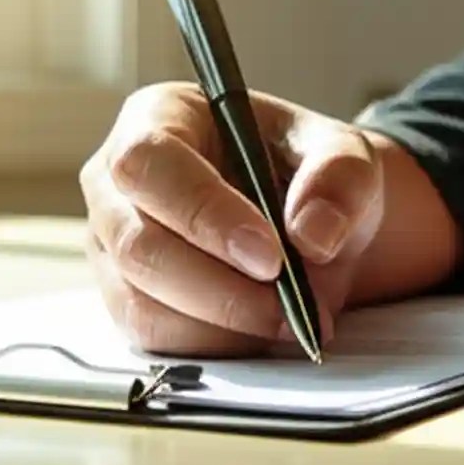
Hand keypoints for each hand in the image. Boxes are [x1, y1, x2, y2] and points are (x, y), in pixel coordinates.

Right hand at [79, 82, 384, 356]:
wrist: (318, 224)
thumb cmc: (314, 173)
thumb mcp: (347, 155)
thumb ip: (339, 179)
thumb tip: (313, 234)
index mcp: (159, 118)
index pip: (149, 162)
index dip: (203, 214)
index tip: (269, 256)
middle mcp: (119, 182)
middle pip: (138, 245)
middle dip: (219, 288)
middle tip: (289, 306)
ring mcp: (116, 246)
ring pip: (142, 303)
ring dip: (223, 326)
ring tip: (291, 321)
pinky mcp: (130, 300)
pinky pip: (156, 339)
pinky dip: (217, 346)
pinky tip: (264, 333)